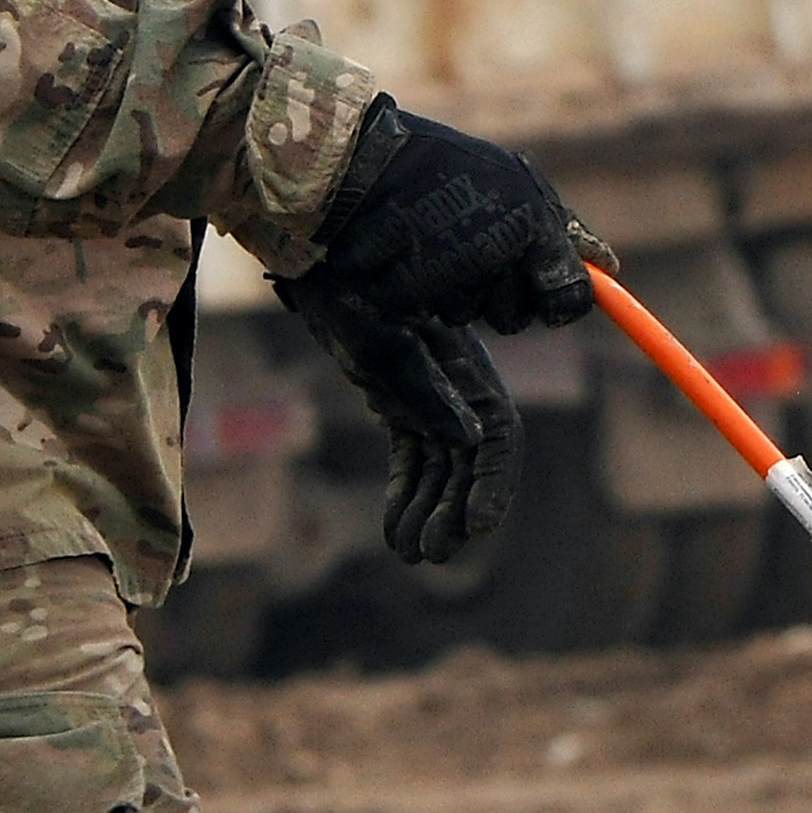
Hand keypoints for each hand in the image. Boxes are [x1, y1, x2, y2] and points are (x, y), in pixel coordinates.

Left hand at [272, 265, 520, 566]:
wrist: (314, 258)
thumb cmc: (345, 290)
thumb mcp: (380, 342)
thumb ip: (424, 391)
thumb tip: (468, 439)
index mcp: (467, 368)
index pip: (497, 437)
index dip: (493, 484)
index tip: (479, 527)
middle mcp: (458, 386)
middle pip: (470, 461)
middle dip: (455, 509)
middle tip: (432, 552)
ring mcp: (430, 396)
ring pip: (440, 466)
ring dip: (430, 510)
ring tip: (411, 553)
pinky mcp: (399, 404)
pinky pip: (412, 458)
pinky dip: (405, 494)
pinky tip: (394, 531)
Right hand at [305, 101, 594, 335]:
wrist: (362, 154)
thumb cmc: (441, 165)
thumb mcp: (510, 182)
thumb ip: (556, 230)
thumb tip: (606, 266)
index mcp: (533, 222)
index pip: (572, 299)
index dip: (558, 302)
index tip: (544, 296)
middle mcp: (499, 249)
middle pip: (516, 317)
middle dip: (493, 294)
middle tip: (464, 250)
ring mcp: (452, 271)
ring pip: (465, 315)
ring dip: (447, 289)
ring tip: (424, 240)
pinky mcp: (407, 287)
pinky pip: (419, 311)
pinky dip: (404, 290)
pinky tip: (395, 254)